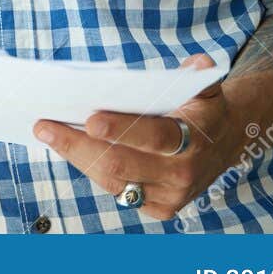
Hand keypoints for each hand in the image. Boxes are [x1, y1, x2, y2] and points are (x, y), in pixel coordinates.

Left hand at [31, 54, 243, 220]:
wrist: (227, 143)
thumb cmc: (204, 108)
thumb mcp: (207, 87)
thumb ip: (198, 75)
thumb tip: (195, 64)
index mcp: (193, 140)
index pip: (154, 137)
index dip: (121, 129)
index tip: (90, 119)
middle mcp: (181, 173)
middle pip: (120, 163)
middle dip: (78, 145)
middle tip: (45, 125)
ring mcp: (169, 196)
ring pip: (112, 180)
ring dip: (76, 157)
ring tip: (48, 133)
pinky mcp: (159, 208)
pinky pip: (117, 190)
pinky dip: (90, 169)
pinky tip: (69, 149)